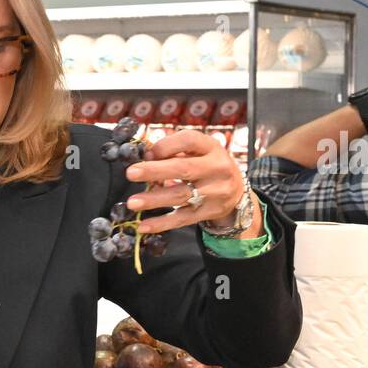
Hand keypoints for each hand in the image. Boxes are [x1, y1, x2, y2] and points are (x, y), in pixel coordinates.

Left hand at [123, 131, 249, 234]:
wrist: (236, 191)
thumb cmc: (207, 165)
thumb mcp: (198, 150)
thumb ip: (174, 149)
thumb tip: (145, 155)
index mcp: (212, 147)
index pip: (189, 141)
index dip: (165, 146)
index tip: (146, 153)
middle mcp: (216, 168)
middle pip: (184, 169)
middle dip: (155, 171)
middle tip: (131, 173)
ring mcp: (214, 192)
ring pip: (181, 196)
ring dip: (154, 200)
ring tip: (132, 203)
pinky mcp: (209, 212)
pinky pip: (183, 219)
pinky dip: (162, 223)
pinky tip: (143, 226)